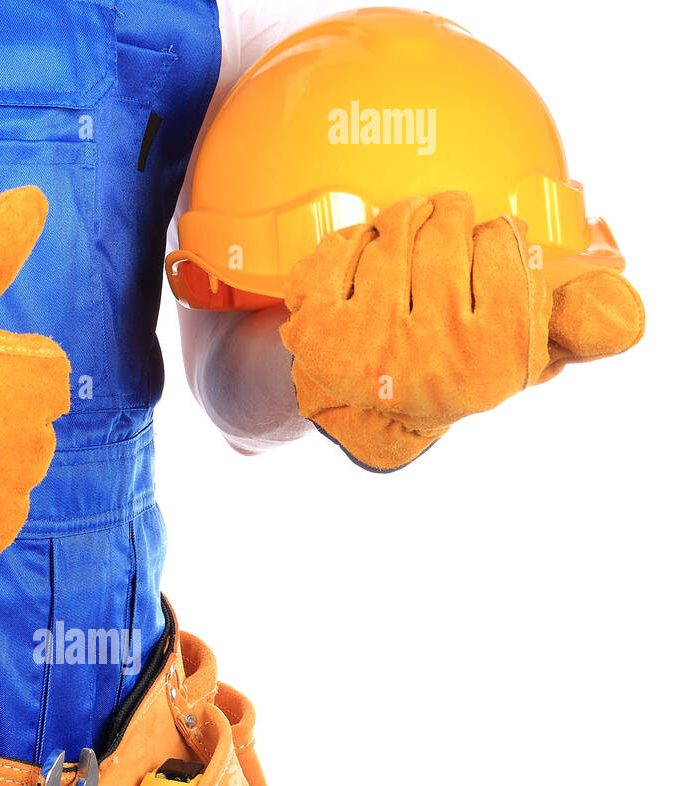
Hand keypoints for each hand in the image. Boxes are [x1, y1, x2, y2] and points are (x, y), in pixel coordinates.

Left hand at [279, 192, 642, 470]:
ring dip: (401, 221)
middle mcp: (433, 359)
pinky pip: (342, 244)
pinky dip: (349, 242)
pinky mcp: (317, 332)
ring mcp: (369, 346)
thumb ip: (582, 323)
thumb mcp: (526, 348)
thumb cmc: (454, 361)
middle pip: (449, 226)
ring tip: (402, 248)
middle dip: (447, 219)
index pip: (506, 243)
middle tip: (440, 240)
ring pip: (396, 227)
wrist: (367, 407)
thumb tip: (627, 316)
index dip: (494, 240)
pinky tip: (357, 268)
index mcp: (494, 359)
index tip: (485, 259)